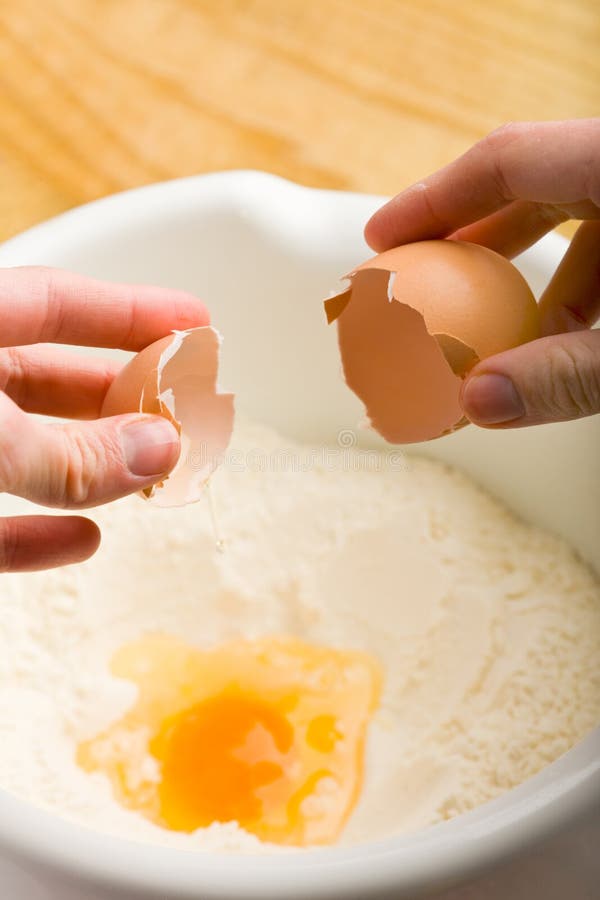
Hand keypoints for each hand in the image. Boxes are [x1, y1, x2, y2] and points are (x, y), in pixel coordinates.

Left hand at [0, 266, 208, 571]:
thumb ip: (68, 453)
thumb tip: (160, 450)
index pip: (55, 302)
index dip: (131, 310)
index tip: (195, 321)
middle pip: (44, 379)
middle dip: (118, 397)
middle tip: (180, 411)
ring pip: (21, 450)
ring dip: (87, 468)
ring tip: (150, 475)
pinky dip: (32, 533)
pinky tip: (80, 541)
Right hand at [365, 119, 599, 429]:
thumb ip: (568, 375)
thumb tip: (476, 404)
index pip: (506, 159)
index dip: (433, 198)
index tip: (379, 237)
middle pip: (531, 182)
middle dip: (467, 234)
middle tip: (416, 277)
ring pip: (575, 210)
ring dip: (526, 271)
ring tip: (486, 330)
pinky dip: (575, 281)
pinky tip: (559, 335)